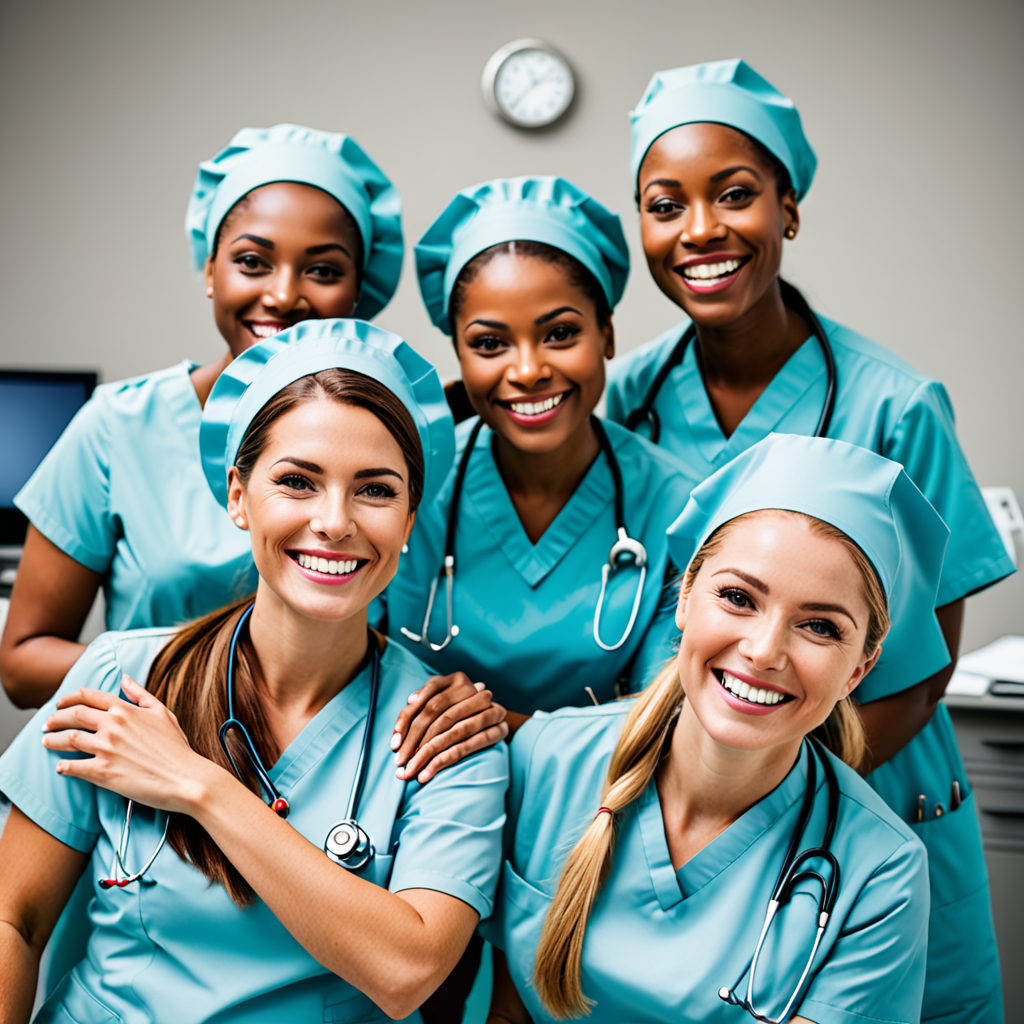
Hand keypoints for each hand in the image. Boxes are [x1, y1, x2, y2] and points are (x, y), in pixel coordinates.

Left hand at [41, 675, 215, 813]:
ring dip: (53, 740)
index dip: (69, 698)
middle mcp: (113, 725)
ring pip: (68, 739)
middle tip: (47, 724)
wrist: (185, 777)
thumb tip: (124, 679)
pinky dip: (63, 767)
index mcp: (126, 709)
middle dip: (55, 718)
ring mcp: (106, 748)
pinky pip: (73, 767)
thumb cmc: (176, 747)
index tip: (59, 704)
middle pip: (72, 716)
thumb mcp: (162, 713)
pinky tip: (61, 767)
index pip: (88, 696)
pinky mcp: (103, 772)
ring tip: (47, 742)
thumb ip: (140, 694)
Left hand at [391, 673, 507, 783]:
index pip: (425, 698)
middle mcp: (474, 691)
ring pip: (450, 734)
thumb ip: (425, 700)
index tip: (394, 743)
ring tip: (409, 772)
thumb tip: (409, 700)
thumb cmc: (460, 710)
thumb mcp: (443, 699)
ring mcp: (488, 710)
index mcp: (457, 679)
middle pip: (435, 715)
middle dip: (413, 741)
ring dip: (425, 755)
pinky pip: (463, 749)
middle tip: (399, 762)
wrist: (496, 718)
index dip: (407, 719)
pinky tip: (426, 774)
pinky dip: (442, 762)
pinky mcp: (496, 732)